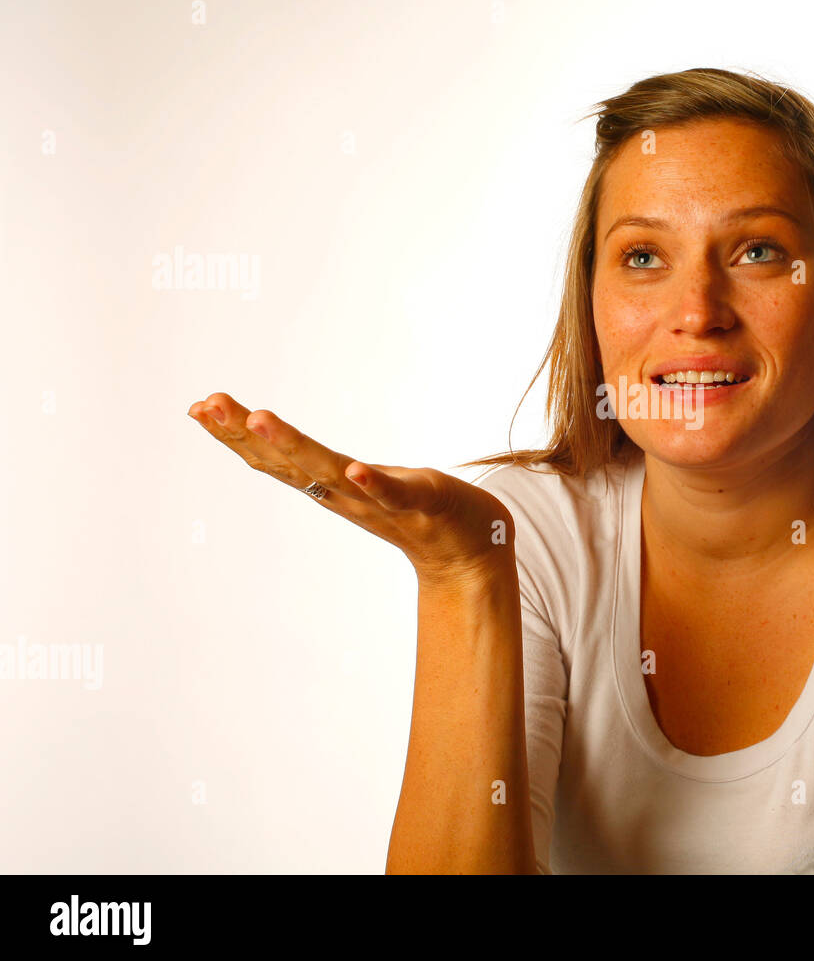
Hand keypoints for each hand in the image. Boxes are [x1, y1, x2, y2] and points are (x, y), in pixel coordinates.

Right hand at [187, 392, 513, 586]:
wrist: (467, 554)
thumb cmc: (410, 509)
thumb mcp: (352, 480)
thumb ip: (319, 463)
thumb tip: (282, 439)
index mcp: (328, 486)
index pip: (272, 459)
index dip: (233, 436)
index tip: (198, 407)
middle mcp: (345, 495)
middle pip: (288, 463)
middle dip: (246, 435)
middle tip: (210, 406)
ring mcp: (381, 502)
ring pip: (331, 474)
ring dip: (294, 448)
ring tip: (260, 418)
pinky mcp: (422, 504)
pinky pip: (394, 494)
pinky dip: (373, 484)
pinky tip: (355, 470)